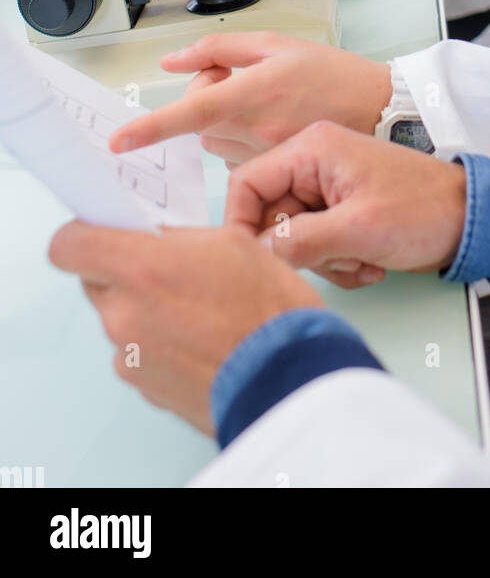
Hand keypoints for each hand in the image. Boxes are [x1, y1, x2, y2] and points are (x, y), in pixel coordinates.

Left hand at [48, 221, 322, 434]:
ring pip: (121, 319)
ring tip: (201, 312)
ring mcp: (129, 357)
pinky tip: (202, 342)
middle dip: (124, 272)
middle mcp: (122, 315)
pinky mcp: (144, 389)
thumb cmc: (268, 308)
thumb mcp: (233, 242)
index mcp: (139, 268)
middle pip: (96, 283)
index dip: (82, 235)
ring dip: (146, 310)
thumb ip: (179, 238)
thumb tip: (156, 241)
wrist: (289, 380)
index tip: (106, 232)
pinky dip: (161, 345)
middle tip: (170, 271)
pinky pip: (138, 354)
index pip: (68, 245)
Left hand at [109, 32, 392, 162]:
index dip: (152, 128)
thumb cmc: (336, 74)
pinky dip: (244, 141)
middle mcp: (259, 130)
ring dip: (224, 124)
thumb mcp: (279, 45)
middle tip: (236, 80)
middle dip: (206, 104)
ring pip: (218, 143)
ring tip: (263, 103)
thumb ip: (220, 49)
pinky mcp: (277, 171)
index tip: (120, 142)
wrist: (383, 112)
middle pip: (201, 126)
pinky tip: (274, 124)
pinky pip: (240, 158)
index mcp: (257, 92)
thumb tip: (174, 62)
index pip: (194, 112)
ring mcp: (268, 155)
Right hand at [225, 122, 466, 288]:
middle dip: (299, 248)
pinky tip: (368, 260)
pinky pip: (316, 243)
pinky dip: (338, 259)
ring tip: (362, 258)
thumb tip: (254, 252)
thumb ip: (298, 241)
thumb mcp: (356, 230)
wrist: (471, 221)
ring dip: (323, 258)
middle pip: (270, 214)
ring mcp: (328, 186)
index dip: (241, 224)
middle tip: (338, 257)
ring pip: (293, 235)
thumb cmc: (423, 211)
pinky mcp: (341, 209)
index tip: (252, 259)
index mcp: (313, 148)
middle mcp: (315, 161)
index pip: (247, 183)